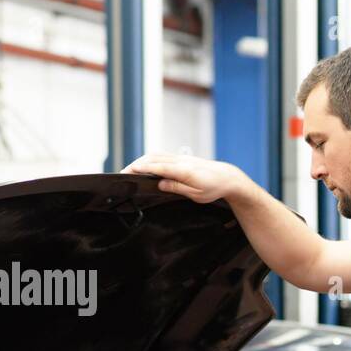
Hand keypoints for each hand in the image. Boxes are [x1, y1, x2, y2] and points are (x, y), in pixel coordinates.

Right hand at [121, 153, 251, 204]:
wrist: (227, 177)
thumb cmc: (214, 188)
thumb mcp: (196, 194)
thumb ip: (177, 188)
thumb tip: (159, 184)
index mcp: (184, 170)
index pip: (158, 167)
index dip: (142, 169)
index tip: (128, 172)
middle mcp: (180, 161)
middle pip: (153, 159)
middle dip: (136, 164)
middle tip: (123, 173)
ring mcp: (181, 157)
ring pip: (156, 155)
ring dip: (142, 161)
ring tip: (130, 169)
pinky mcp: (181, 158)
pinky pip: (162, 156)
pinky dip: (150, 159)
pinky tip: (144, 165)